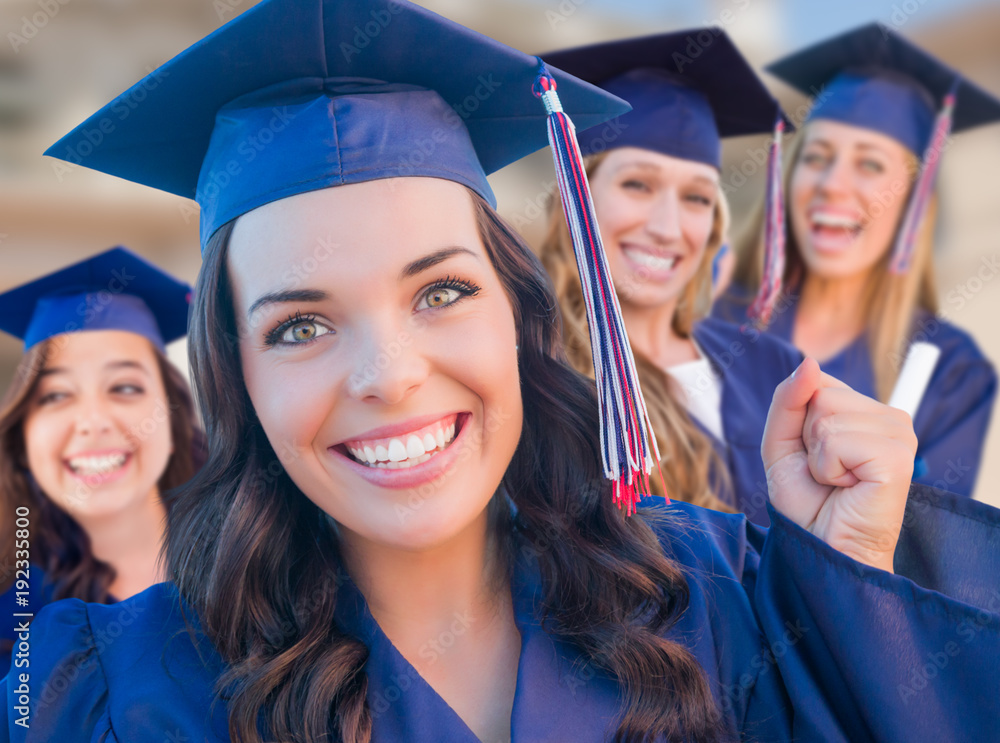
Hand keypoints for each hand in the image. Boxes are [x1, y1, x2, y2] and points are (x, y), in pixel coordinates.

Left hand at [761, 358, 917, 571]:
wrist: (822, 547)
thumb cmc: (807, 502)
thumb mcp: (782, 444)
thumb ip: (788, 399)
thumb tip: (810, 362)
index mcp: (866, 411)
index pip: (818, 381)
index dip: (798, 419)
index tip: (811, 453)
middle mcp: (889, 417)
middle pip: (821, 395)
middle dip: (806, 439)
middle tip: (825, 473)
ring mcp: (898, 434)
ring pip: (827, 415)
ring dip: (817, 457)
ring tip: (836, 482)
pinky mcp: (897, 456)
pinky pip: (837, 441)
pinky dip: (827, 469)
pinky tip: (847, 487)